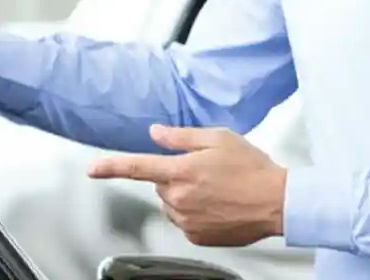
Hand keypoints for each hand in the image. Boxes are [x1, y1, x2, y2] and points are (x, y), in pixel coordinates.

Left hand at [88, 124, 287, 246]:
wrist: (277, 202)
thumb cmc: (252, 168)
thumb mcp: (218, 138)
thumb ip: (181, 136)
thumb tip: (155, 133)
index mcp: (182, 171)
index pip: (137, 167)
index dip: (111, 167)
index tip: (92, 169)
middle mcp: (180, 198)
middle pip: (160, 184)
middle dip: (174, 175)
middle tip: (206, 171)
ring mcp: (187, 221)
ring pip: (170, 204)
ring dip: (184, 195)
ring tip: (216, 189)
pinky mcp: (196, 237)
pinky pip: (184, 220)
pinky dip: (194, 212)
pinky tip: (217, 205)